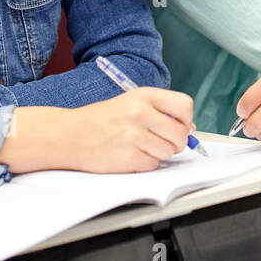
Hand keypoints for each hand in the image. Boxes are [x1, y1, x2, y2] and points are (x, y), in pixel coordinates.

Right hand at [60, 88, 194, 172]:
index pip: (184, 105)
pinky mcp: (127, 157)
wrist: (69, 135)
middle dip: (176, 142)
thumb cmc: (101, 120)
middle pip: (180, 133)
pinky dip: (145, 164)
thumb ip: (160, 111)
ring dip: (159, 153)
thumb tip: (190, 128)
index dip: (186, 119)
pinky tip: (130, 155)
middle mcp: (140, 113)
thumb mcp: (131, 103)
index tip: (179, 125)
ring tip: (140, 147)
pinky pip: (152, 165)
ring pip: (169, 151)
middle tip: (161, 141)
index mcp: (143, 95)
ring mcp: (133, 135)